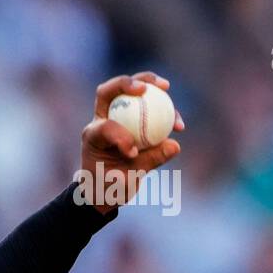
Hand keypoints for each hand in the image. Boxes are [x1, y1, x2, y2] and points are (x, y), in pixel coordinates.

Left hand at [78, 72, 184, 213]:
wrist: (104, 189)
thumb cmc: (108, 188)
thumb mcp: (124, 182)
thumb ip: (148, 162)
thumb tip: (175, 144)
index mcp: (93, 137)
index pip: (105, 126)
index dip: (121, 136)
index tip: (133, 153)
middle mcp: (101, 121)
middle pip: (109, 92)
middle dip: (125, 83)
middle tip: (145, 88)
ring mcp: (115, 117)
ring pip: (128, 91)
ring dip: (148, 84)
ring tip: (166, 87)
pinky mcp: (131, 118)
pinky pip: (147, 106)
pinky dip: (163, 108)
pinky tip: (179, 124)